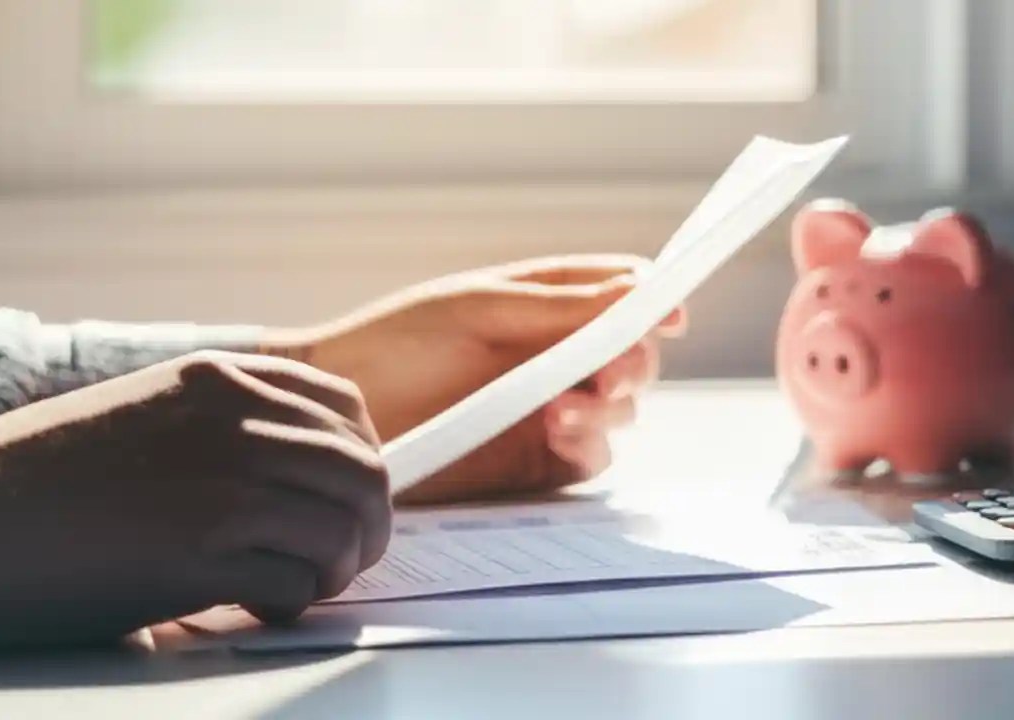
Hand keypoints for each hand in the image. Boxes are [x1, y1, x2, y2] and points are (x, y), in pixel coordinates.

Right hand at [0, 351, 389, 647]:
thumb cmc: (44, 482)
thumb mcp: (150, 417)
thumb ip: (227, 428)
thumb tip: (308, 473)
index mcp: (218, 379)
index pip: (345, 410)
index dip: (361, 462)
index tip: (349, 499)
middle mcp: (232, 420)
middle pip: (362, 471)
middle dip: (367, 524)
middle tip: (343, 558)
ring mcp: (222, 480)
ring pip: (346, 524)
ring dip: (338, 565)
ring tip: (301, 582)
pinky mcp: (202, 549)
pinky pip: (301, 579)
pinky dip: (294, 601)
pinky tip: (259, 604)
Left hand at [264, 254, 686, 505]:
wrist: (346, 415)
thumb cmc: (400, 343)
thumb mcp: (482, 309)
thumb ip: (565, 305)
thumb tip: (644, 289)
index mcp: (548, 302)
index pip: (622, 293)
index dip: (652, 300)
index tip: (667, 314)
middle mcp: (559, 355)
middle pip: (632, 355)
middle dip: (633, 361)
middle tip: (610, 372)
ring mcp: (553, 408)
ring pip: (620, 409)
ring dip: (608, 406)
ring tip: (563, 408)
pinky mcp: (538, 459)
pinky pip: (590, 456)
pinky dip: (588, 445)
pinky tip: (557, 433)